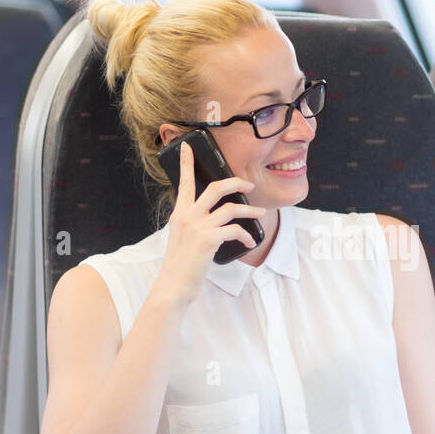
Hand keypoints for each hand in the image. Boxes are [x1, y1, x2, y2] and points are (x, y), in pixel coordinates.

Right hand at [153, 142, 264, 304]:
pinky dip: (245, 234)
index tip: (187, 147)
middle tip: (249, 184)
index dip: (185, 163)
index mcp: (179, 213)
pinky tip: (249, 241)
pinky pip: (235, 230)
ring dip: (250, 210)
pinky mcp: (208, 239)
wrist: (173, 286)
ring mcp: (197, 226)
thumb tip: (214, 217)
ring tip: (260, 213)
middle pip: (215, 188)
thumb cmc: (181, 265)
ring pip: (231, 208)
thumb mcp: (182, 238)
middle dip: (236, 182)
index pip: (183, 183)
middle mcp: (187, 216)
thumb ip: (193, 223)